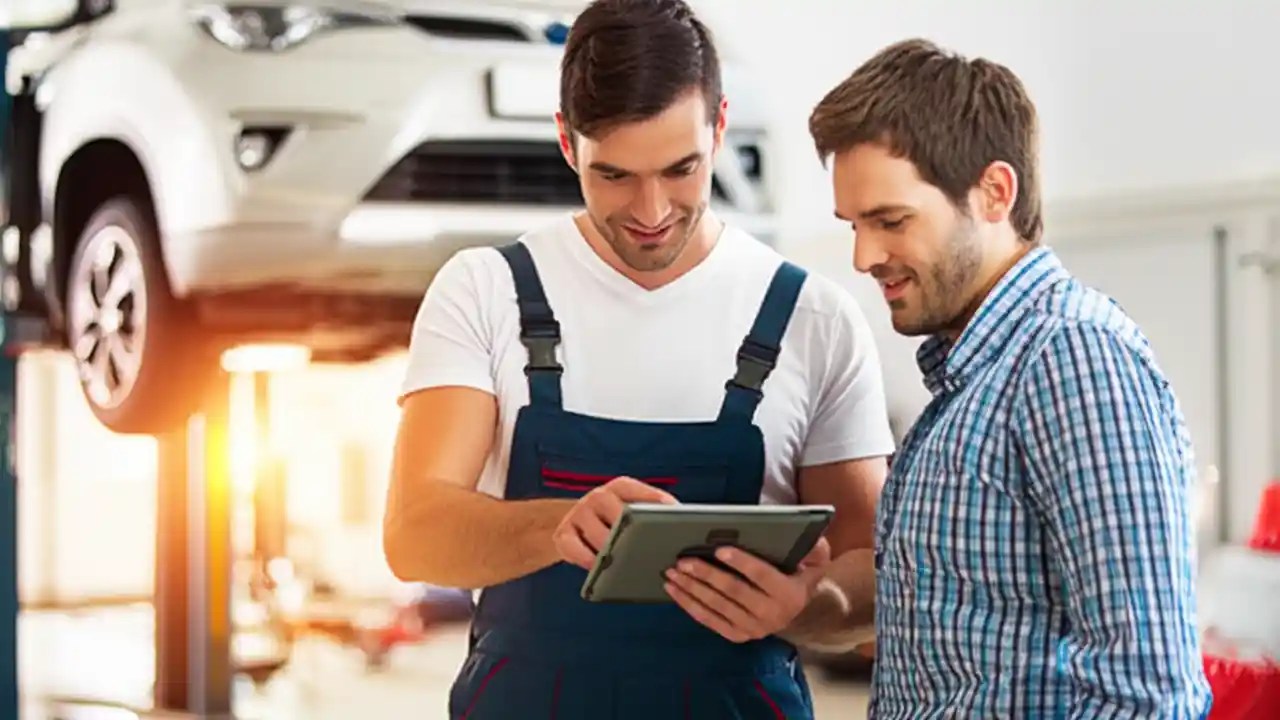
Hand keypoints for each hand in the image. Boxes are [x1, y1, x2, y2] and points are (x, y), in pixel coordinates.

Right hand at [552, 477, 677, 568]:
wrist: (573, 526)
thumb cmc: (614, 522)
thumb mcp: (632, 510)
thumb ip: (654, 515)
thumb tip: (683, 525)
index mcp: (621, 487)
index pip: (646, 495)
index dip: (662, 508)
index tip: (676, 520)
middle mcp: (599, 495)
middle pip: (621, 517)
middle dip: (635, 537)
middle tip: (649, 553)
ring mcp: (579, 513)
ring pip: (600, 537)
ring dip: (613, 554)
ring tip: (626, 565)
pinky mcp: (563, 532)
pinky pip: (576, 550)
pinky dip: (589, 561)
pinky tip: (600, 569)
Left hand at [664, 536, 830, 642]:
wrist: (804, 614)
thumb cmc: (801, 576)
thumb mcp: (815, 559)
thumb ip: (810, 545)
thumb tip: (796, 528)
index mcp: (789, 594)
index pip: (762, 575)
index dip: (741, 562)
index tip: (719, 549)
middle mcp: (770, 615)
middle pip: (733, 591)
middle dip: (706, 575)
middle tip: (683, 561)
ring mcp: (753, 629)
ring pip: (717, 606)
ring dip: (691, 589)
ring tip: (671, 573)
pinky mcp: (737, 636)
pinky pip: (709, 620)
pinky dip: (689, 605)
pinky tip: (674, 591)